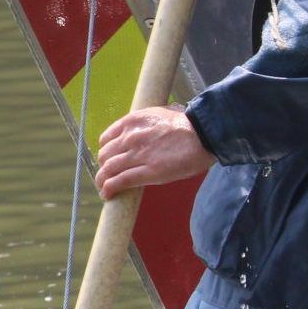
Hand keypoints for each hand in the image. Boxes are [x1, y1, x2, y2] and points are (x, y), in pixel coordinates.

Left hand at [94, 106, 213, 198]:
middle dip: (104, 166)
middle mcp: (130, 137)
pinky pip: (120, 181)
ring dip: (103, 180)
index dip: (106, 150)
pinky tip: (107, 194)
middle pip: (105, 156)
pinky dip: (109, 189)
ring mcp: (137, 155)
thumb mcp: (161, 114)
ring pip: (108, 170)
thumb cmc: (189, 125)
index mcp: (133, 121)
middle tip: (109, 174)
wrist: (204, 134)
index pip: (106, 139)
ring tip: (104, 188)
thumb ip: (147, 123)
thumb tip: (147, 130)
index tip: (110, 158)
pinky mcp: (147, 172)